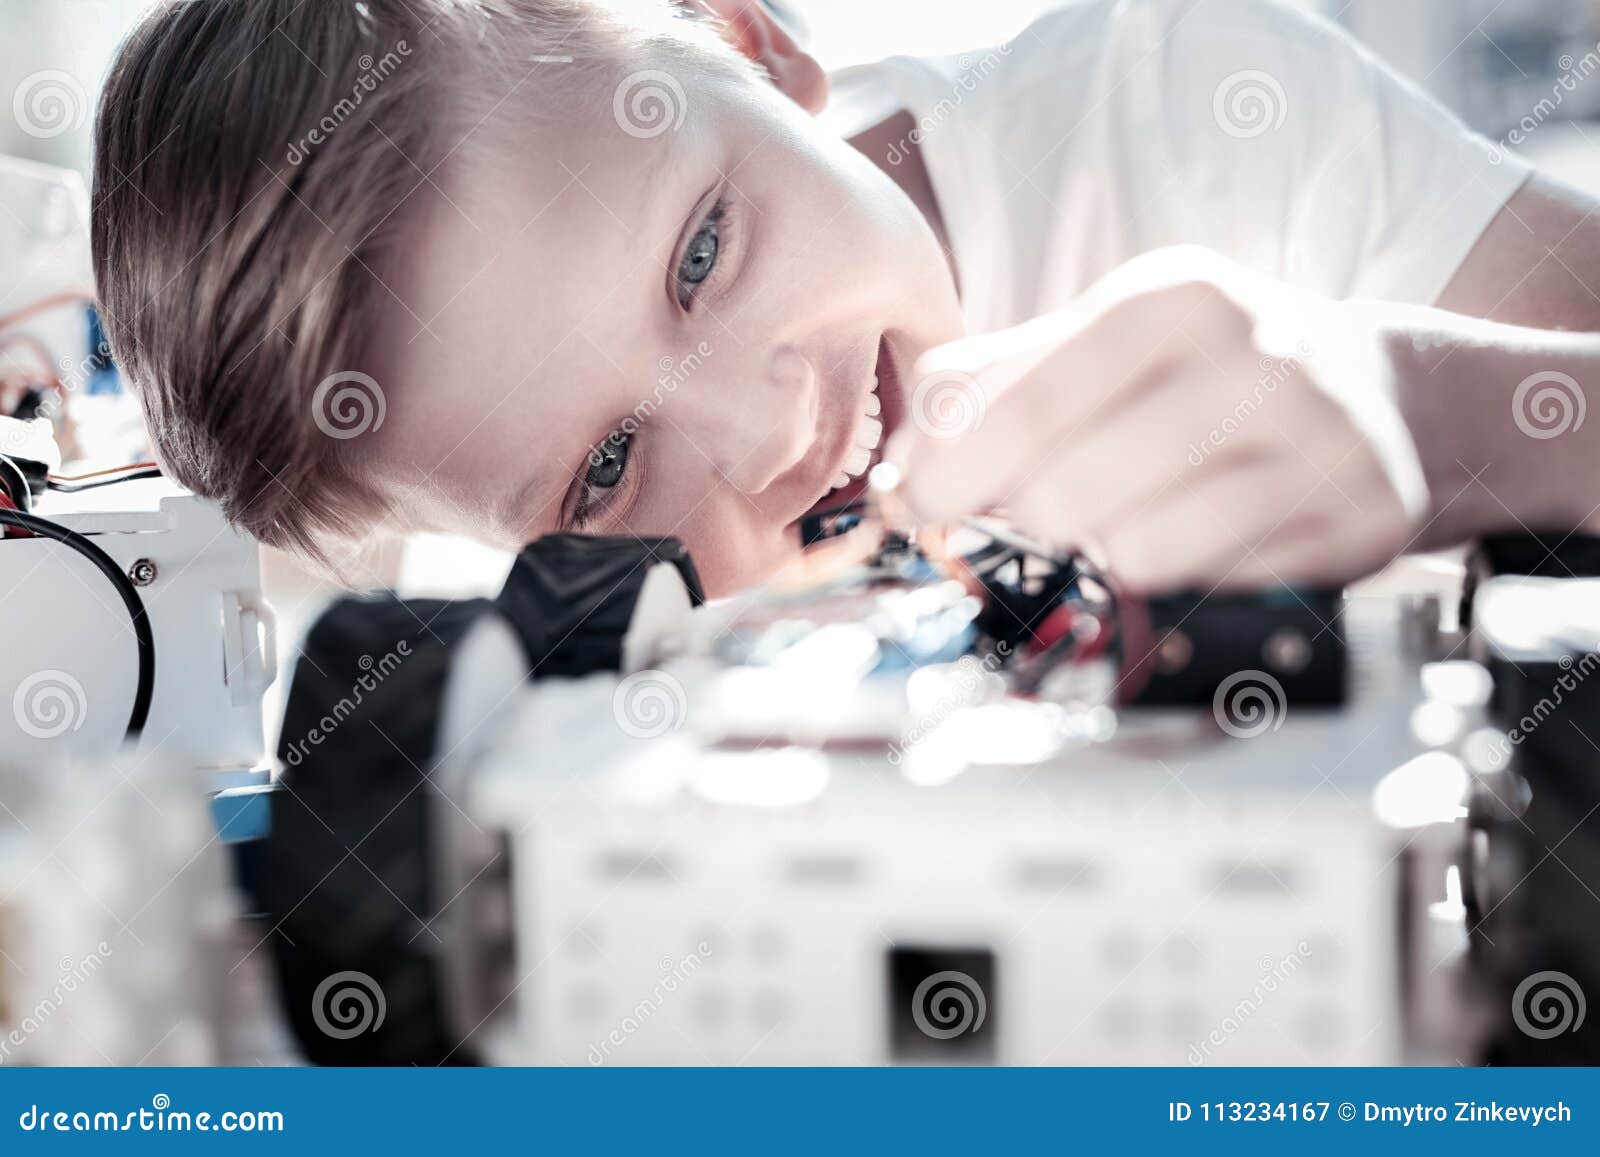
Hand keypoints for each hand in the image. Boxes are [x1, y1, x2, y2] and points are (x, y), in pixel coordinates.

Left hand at [887, 246, 1429, 592]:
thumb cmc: (1208, 372)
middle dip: (1026, 520)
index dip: (947, 476)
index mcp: (1173, 297)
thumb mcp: (1105, 341)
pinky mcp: (1358, 519)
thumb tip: (903, 462)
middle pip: (1066, 494)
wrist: (1381, 395)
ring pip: (1134, 550)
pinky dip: (1178, 574)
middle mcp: (1255, 355)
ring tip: (1129, 514)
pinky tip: (1198, 534)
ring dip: (1104, 552)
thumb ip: (990, 384)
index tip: (915, 509)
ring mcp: (1317, 440)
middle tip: (1036, 513)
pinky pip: (1209, 585)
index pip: (1019, 409)